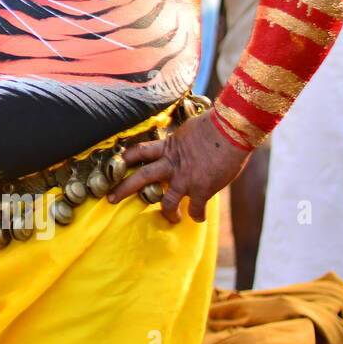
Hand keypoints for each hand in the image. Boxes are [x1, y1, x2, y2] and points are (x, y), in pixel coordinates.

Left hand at [107, 111, 250, 223]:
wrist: (232, 130)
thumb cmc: (216, 125)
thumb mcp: (190, 130)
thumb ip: (183, 141)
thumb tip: (184, 141)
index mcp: (168, 147)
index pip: (140, 152)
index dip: (126, 158)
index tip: (115, 164)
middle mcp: (171, 164)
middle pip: (141, 178)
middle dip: (123, 189)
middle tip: (110, 199)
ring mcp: (185, 178)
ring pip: (166, 201)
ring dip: (167, 212)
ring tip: (170, 218)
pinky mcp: (201, 189)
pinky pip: (196, 208)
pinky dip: (197, 214)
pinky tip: (198, 217)